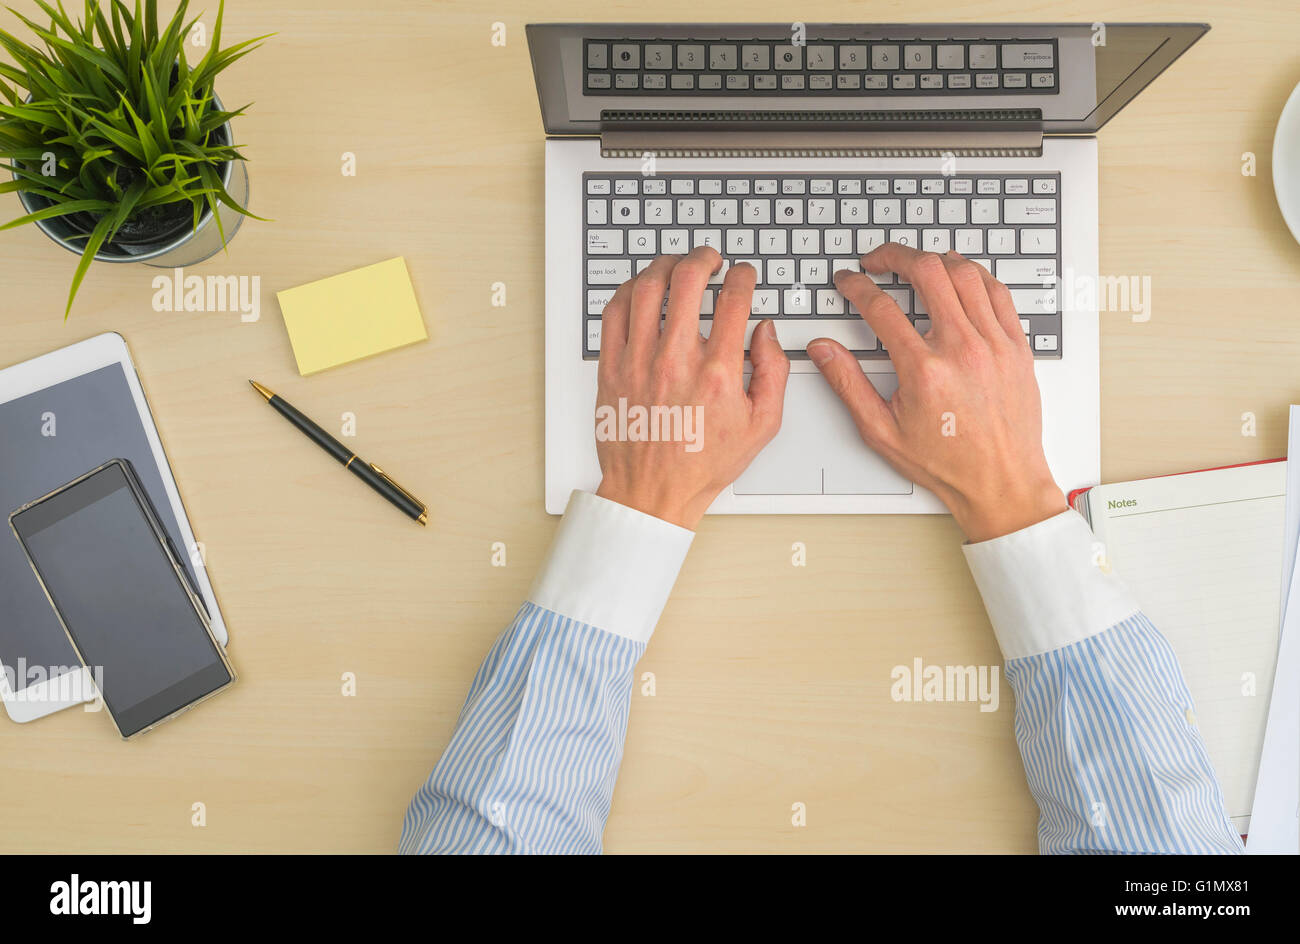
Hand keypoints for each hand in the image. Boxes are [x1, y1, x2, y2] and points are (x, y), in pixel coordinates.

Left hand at [594, 247, 789, 528]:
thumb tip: (767, 332)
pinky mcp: (611, 368)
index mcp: (719, 373)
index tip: (743, 275)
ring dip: (665, 265)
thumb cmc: (702, 464)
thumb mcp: (761, 425)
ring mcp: (639, 361)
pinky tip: (641, 289)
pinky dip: (628, 290)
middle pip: (688, 279)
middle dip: (704, 258)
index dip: (743, 276)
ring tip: (677, 265)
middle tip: (710, 258)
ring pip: (647, 287)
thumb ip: (774, 372)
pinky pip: (613, 312)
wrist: (653, 492)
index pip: (734, 299)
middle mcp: (676, 360)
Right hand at [808, 245, 1065, 542]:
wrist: (1001, 482)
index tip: (847, 281)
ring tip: (917, 264)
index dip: (856, 286)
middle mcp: (962, 349)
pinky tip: (960, 278)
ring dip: (936, 259)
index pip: (880, 307)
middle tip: (877, 260)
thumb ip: (847, 384)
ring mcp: (995, 343)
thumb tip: (823, 350)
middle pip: (927, 271)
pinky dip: (975, 276)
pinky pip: (998, 292)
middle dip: (895, 255)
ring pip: (966, 273)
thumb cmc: (947, 462)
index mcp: (924, 370)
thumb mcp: (882, 431)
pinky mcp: (1017, 346)